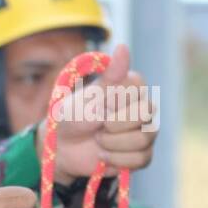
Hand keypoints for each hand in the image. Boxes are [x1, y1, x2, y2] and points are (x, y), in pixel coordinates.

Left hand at [47, 44, 156, 184]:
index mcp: (131, 86)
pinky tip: (103, 156)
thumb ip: (109, 77)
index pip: (138, 88)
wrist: (61, 149)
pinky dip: (118, 160)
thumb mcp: (86, 98)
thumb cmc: (71, 118)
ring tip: (98, 141)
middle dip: (114, 125)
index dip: (114, 101)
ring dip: (114, 143)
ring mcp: (145, 130)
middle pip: (146, 113)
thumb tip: (123, 46)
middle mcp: (142, 106)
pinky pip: (143, 158)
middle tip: (97, 127)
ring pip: (146, 137)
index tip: (98, 105)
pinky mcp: (141, 153)